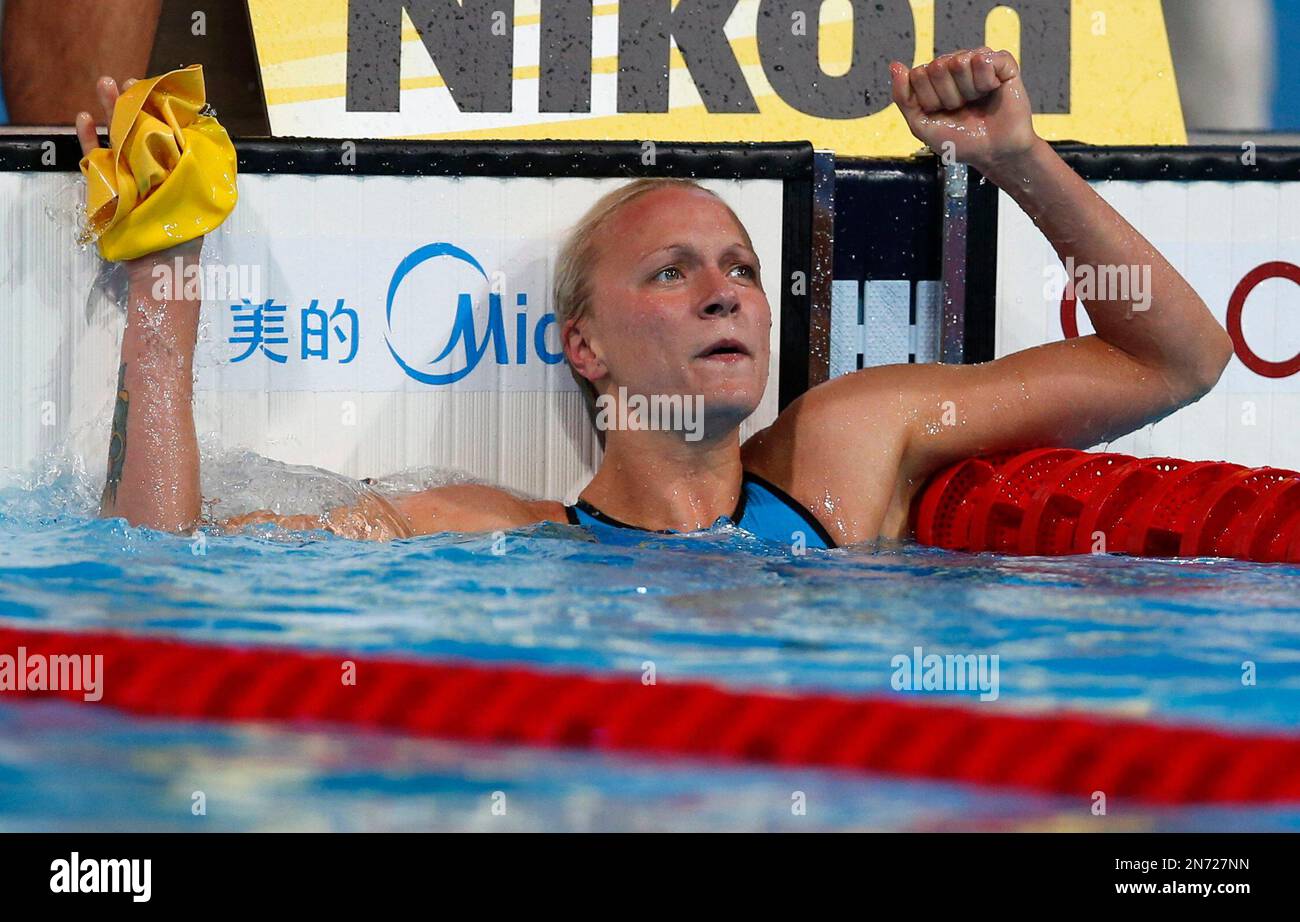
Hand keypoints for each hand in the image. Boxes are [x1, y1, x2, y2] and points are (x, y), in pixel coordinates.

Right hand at [75, 75, 204, 272]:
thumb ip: (196, 166)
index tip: (158, 88)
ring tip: (104, 85)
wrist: (160, 268)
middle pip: (141, 129)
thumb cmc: (184, 234)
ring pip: (117, 138)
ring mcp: (127, 175)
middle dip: (134, 103)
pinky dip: (88, 140)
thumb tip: (204, 133)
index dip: (163, 108)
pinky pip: (95, 160)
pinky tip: (82, 119)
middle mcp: (152, 168)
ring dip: (110, 111)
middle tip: (128, 81)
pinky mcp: (107, 187)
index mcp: (176, 168)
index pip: (170, 130)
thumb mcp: (198, 196)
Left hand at [890, 49, 1039, 174]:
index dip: (929, 99)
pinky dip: (985, 82)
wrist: (993, 153)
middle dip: (948, 96)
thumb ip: (903, 97)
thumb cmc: (959, 141)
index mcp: (933, 78)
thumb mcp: (922, 125)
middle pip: (937, 66)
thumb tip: (895, 65)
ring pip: (960, 61)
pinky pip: (984, 59)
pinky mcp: (1001, 62)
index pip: (917, 74)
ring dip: (967, 91)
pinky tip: (991, 90)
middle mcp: (954, 65)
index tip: (941, 113)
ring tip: (976, 102)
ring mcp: (977, 61)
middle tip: (961, 109)